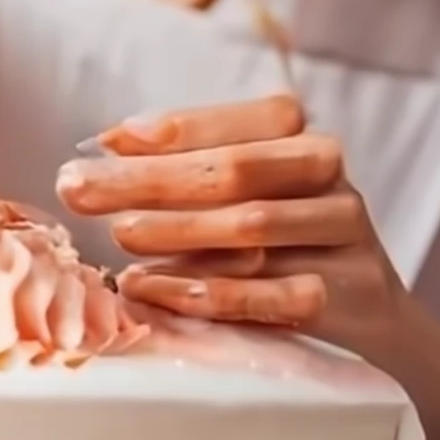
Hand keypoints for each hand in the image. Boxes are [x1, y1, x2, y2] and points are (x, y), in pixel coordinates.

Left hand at [56, 95, 408, 355]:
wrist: (363, 315)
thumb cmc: (275, 238)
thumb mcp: (235, 191)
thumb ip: (180, 163)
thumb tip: (106, 145)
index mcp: (296, 135)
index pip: (234, 124)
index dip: (173, 131)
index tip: (105, 145)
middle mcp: (324, 173)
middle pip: (232, 171)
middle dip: (147, 181)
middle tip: (77, 190)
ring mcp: (340, 232)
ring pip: (251, 227)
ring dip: (174, 232)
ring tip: (116, 237)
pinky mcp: (345, 295)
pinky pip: (268, 294)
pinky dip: (204, 292)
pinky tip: (150, 289)